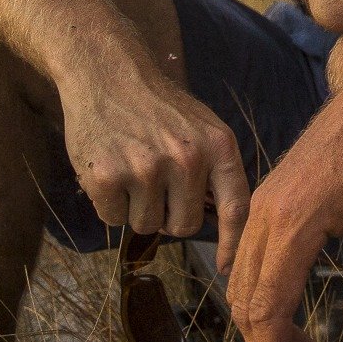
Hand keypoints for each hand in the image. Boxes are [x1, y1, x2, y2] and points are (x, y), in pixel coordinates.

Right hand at [63, 62, 250, 271]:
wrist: (108, 73)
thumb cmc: (158, 106)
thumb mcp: (203, 127)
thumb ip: (215, 169)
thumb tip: (223, 225)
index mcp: (218, 146)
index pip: (236, 208)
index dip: (232, 244)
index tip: (228, 268)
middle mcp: (187, 158)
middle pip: (183, 227)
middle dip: (168, 216)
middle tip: (154, 183)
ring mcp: (146, 168)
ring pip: (146, 226)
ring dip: (136, 208)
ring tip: (131, 168)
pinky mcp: (107, 177)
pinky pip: (113, 219)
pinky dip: (108, 203)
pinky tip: (109, 168)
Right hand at [227, 39, 342, 341]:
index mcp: (296, 219)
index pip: (268, 308)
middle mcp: (266, 212)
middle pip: (247, 303)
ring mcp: (262, 203)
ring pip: (244, 283)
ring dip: (266, 328)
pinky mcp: (268, 197)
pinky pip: (249, 258)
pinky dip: (263, 295)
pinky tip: (289, 316)